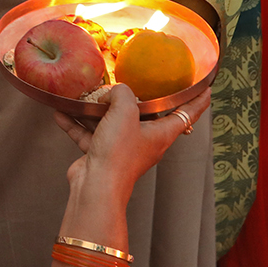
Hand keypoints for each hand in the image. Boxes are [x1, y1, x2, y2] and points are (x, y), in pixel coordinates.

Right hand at [53, 82, 204, 204]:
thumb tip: (113, 91)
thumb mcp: (125, 111)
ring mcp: (122, 148)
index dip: (198, 100)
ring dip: (97, 110)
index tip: (206, 88)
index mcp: (161, 133)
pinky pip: (89, 134)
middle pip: (146, 115)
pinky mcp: (101, 154)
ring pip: (112, 123)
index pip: (187, 114)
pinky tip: (61, 113)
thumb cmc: (119, 151)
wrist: (95, 186)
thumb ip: (122, 93)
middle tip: (135, 80)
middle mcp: (144, 140)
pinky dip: (76, 124)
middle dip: (138, 98)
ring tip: (85, 94)